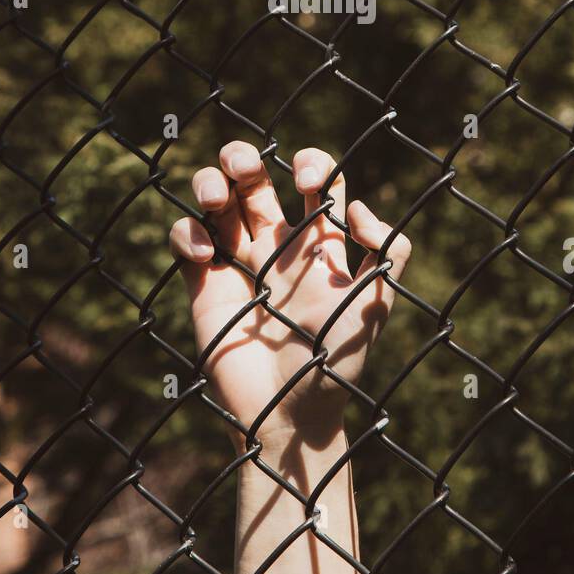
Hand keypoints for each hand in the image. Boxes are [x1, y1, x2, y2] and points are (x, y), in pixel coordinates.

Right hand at [170, 141, 411, 444]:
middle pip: (254, 176)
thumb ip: (387, 253)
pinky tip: (204, 255)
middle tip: (244, 168)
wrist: (291, 416)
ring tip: (213, 196)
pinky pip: (186, 238)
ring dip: (209, 181)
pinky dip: (187, 233)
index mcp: (319, 244)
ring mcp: (237, 262)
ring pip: (215, 198)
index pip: (316, 180)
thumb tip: (359, 209)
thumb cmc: (338, 366)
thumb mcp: (377, 306)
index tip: (305, 182)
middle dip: (243, 157)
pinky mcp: (203, 285)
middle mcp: (277, 245)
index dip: (311, 163)